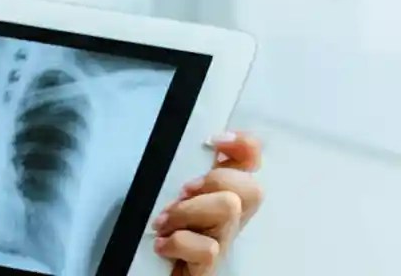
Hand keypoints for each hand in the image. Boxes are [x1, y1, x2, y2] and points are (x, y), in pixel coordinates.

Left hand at [152, 131, 264, 274]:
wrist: (152, 273)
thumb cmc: (160, 234)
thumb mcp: (170, 196)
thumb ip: (179, 173)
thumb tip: (171, 145)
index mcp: (219, 196)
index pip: (250, 163)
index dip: (244, 147)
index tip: (215, 141)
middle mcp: (229, 221)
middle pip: (252, 188)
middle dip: (216, 180)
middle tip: (184, 191)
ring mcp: (222, 244)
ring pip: (229, 208)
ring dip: (189, 210)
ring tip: (165, 221)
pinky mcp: (208, 268)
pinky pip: (208, 248)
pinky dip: (179, 242)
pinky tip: (163, 245)